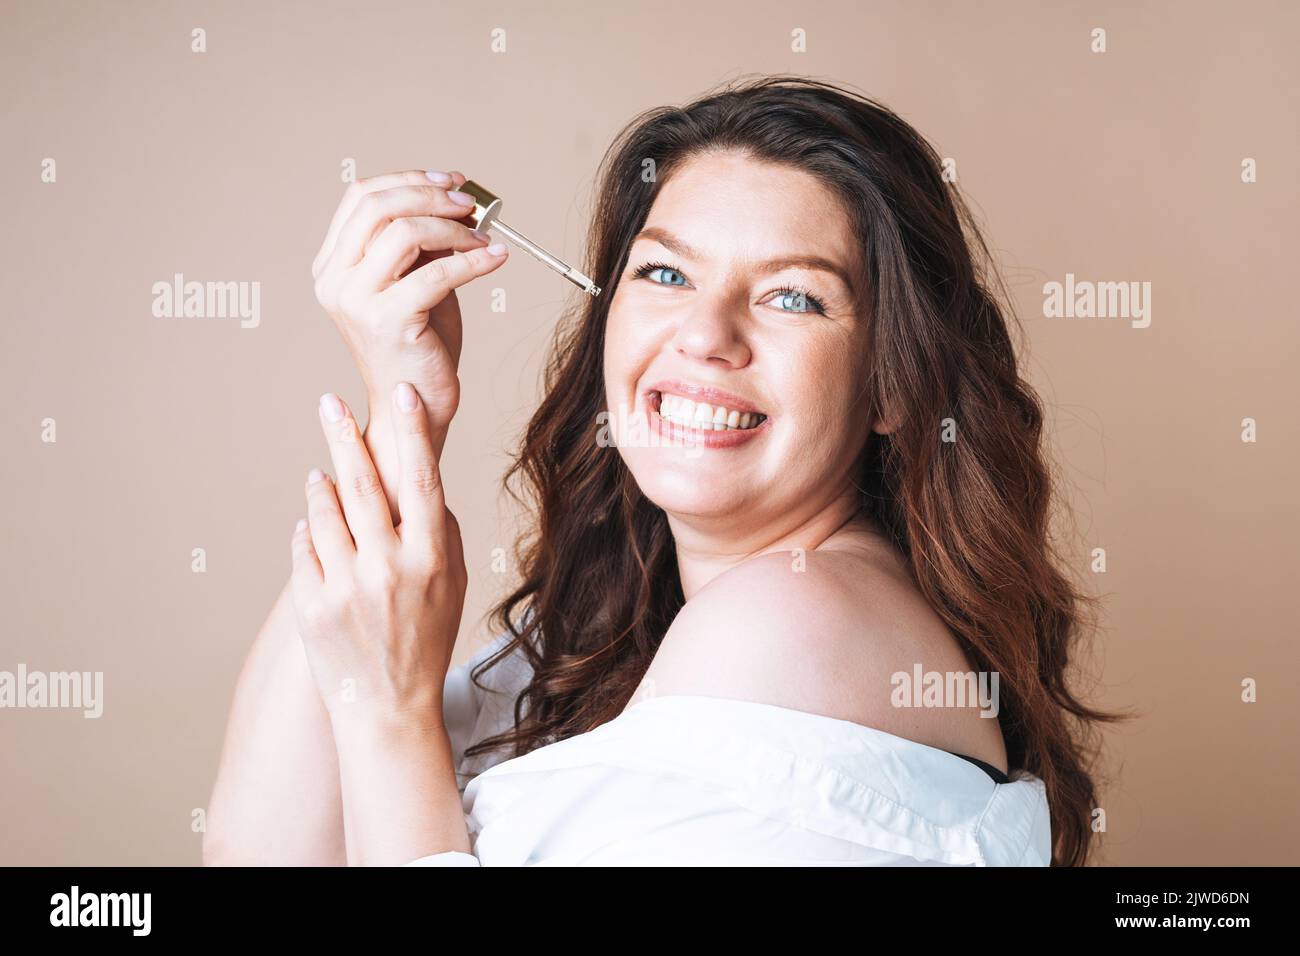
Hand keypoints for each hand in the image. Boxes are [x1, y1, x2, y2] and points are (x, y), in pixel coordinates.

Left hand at [289, 384, 467, 725]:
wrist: (388, 708)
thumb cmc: (426, 639)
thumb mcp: (453, 586)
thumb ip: (440, 532)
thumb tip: (420, 484)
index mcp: (431, 558)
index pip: (420, 480)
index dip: (412, 432)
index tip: (402, 392)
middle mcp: (389, 568)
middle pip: (361, 483)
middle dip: (344, 434)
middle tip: (329, 402)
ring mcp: (346, 586)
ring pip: (322, 511)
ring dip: (321, 485)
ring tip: (321, 474)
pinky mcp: (311, 604)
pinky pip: (303, 547)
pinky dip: (307, 531)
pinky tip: (315, 530)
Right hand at [311, 169, 508, 512]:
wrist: (414, 407)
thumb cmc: (419, 344)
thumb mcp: (416, 280)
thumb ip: (421, 242)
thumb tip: (453, 200)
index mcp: (332, 264)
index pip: (361, 197)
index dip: (408, 180)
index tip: (451, 181)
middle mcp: (334, 280)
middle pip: (379, 206)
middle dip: (432, 196)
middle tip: (472, 204)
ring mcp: (356, 300)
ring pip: (404, 232)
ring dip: (454, 228)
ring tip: (485, 238)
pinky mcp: (387, 321)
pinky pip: (436, 272)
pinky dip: (473, 260)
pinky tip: (497, 259)